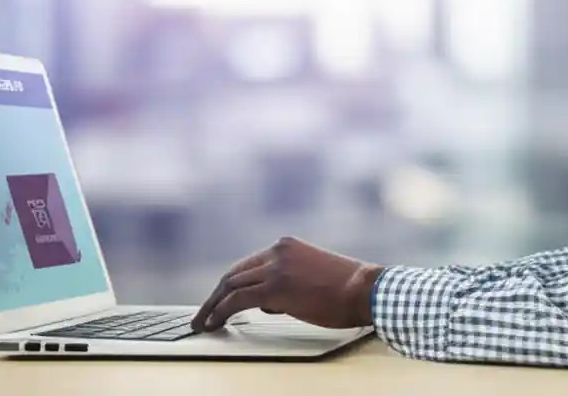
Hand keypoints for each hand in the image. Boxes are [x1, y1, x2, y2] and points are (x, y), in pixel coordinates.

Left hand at [191, 237, 383, 331]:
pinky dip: (221, 311)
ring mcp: (274, 267)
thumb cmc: (347, 288)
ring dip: (213, 305)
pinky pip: (237, 299)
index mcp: (286, 246)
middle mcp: (276, 251)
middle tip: (204, 313)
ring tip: (203, 322)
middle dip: (216, 295)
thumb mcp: (312, 275)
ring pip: (230, 285)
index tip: (220, 299)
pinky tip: (215, 322)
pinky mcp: (274, 287)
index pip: (248, 265)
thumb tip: (267, 302)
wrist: (363, 289)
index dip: (231, 284)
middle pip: (234, 273)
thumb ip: (286, 283)